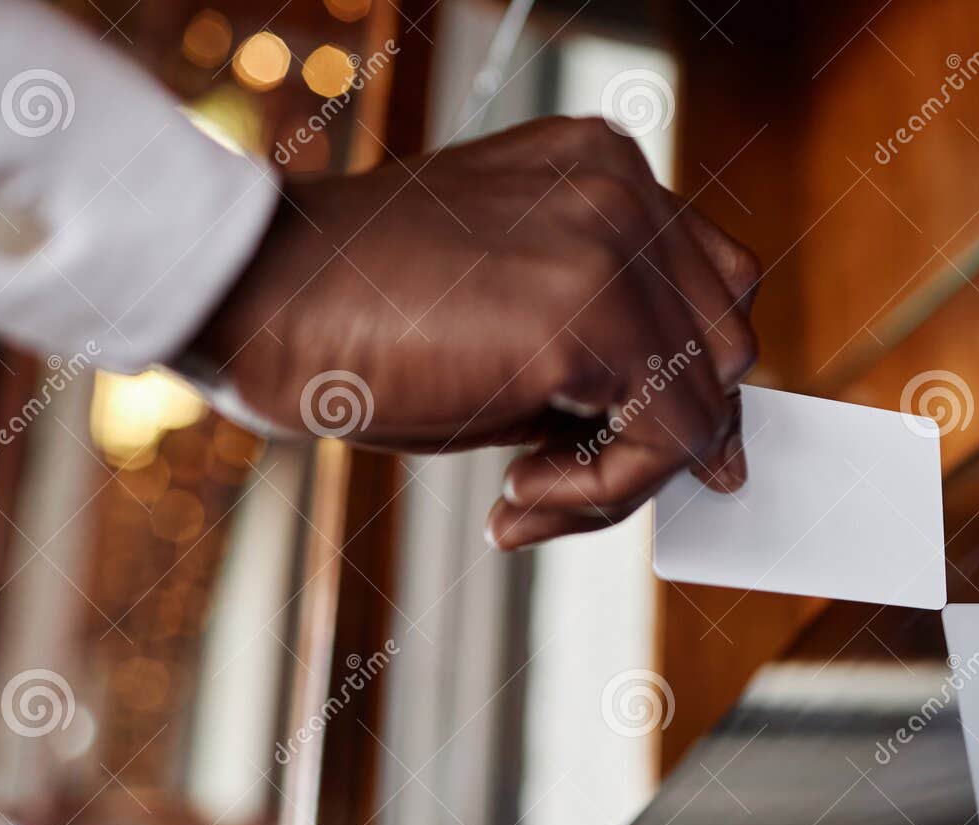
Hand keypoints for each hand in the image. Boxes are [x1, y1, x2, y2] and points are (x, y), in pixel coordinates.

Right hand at [186, 115, 759, 548]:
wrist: (250, 295)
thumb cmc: (359, 310)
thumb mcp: (512, 306)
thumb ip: (607, 336)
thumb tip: (695, 437)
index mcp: (607, 169)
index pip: (711, 288)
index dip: (686, 380)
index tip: (628, 446)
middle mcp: (625, 189)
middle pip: (727, 342)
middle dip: (665, 429)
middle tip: (566, 475)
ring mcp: (614, 244)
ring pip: (704, 400)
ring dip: (628, 472)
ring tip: (529, 490)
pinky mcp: (590, 314)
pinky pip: (664, 442)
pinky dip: (603, 497)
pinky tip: (516, 500)